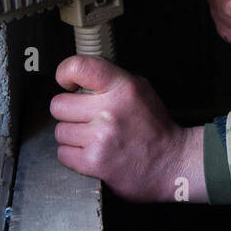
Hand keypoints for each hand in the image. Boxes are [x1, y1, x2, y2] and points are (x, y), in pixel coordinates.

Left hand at [50, 56, 206, 202]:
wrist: (171, 162)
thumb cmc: (154, 127)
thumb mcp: (140, 89)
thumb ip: (111, 79)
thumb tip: (78, 76)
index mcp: (122, 87)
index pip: (79, 67)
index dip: (65, 73)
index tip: (67, 83)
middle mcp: (110, 111)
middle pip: (59, 105)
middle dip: (69, 112)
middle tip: (86, 117)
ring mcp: (101, 138)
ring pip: (60, 131)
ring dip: (72, 135)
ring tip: (93, 137)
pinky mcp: (94, 162)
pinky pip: (63, 153)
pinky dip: (73, 154)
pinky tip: (91, 152)